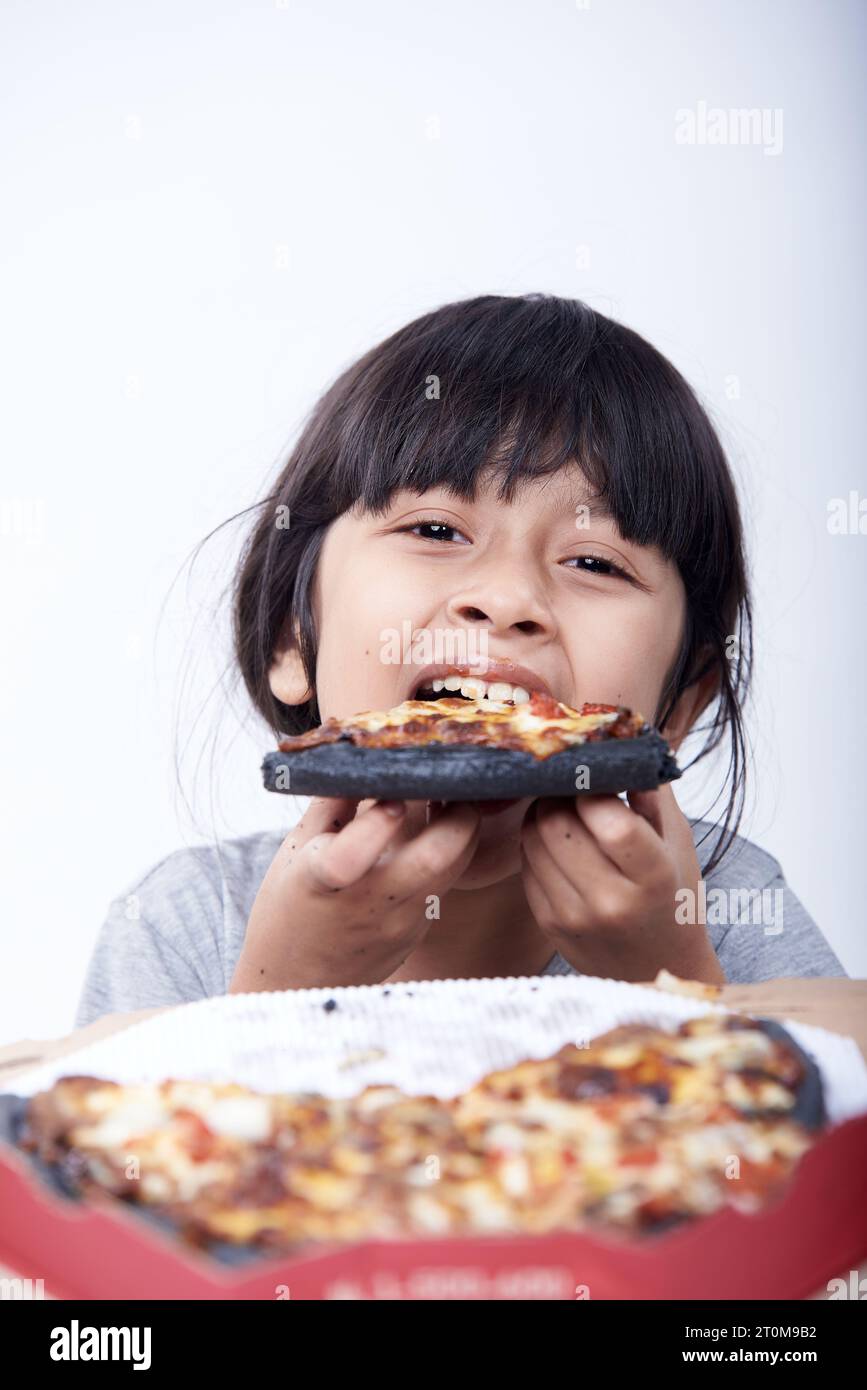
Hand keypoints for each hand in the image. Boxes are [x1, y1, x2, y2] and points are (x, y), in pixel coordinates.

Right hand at [230, 795, 480, 990]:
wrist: (297, 984)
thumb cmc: (289, 908)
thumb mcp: (295, 850)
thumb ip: (332, 802)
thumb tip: (360, 751)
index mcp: (324, 882)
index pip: (355, 854)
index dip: (379, 817)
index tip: (392, 788)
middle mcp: (369, 905)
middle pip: (438, 859)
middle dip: (459, 812)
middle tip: (455, 782)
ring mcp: (401, 922)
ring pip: (454, 869)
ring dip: (462, 829)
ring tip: (453, 797)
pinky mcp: (419, 931)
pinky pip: (443, 885)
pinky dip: (448, 853)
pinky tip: (439, 830)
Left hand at [519, 784, 724, 983]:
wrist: (657, 967)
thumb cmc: (674, 895)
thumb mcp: (678, 842)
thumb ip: (652, 792)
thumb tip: (624, 744)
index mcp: (653, 878)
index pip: (607, 819)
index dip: (594, 789)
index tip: (599, 780)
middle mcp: (609, 902)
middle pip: (557, 823)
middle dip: (562, 795)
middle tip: (576, 789)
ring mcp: (573, 917)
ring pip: (532, 839)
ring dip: (544, 814)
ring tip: (569, 813)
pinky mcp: (548, 924)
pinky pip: (526, 864)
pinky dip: (537, 844)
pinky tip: (561, 844)